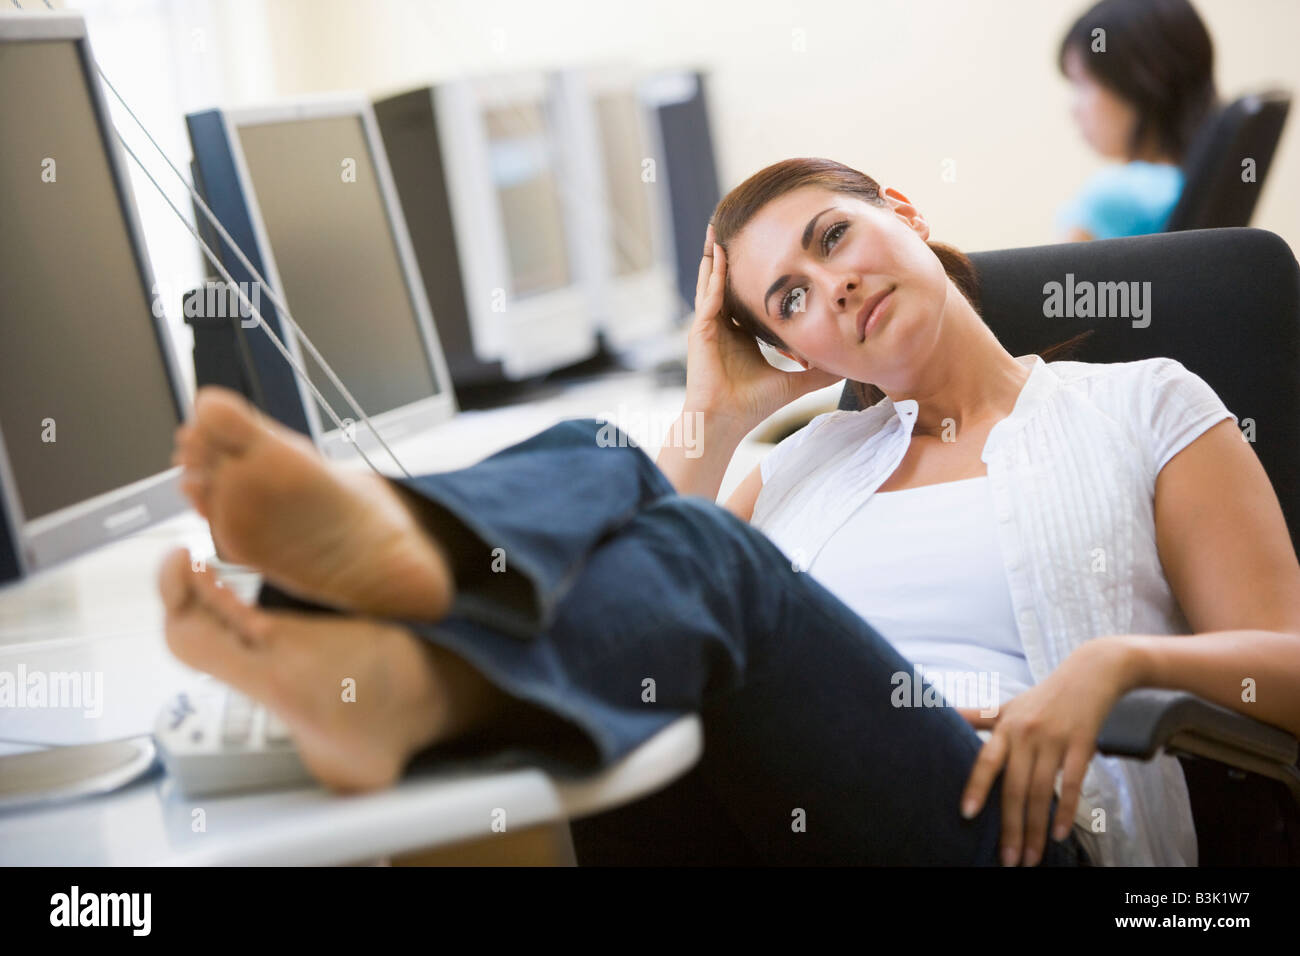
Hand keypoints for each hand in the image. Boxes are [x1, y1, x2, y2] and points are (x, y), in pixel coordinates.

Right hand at [684, 222, 841, 428]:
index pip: (749, 297)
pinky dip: (715, 273)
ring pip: (713, 282)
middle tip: (741, 225)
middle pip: (728, 283)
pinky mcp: (701, 330)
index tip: (772, 252)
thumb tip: (847, 366)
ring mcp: (709, 326)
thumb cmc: (753, 405)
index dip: (758, 276)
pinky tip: (720, 251)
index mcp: (741, 335)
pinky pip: (710, 295)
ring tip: (719, 226)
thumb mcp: (795, 381)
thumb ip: (818, 371)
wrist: (726, 422)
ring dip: (717, 255)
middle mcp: (723, 327)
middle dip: (733, 256)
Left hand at [955, 636, 1138, 865]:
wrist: (1090, 673)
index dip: (975, 786)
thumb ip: (978, 717)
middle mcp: (1026, 734)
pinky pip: (1074, 784)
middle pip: (1015, 787)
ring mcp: (1055, 740)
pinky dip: (1067, 811)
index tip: (966, 815)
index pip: (986, 760)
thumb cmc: (1043, 697)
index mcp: (1005, 726)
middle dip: (1010, 826)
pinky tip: (1061, 834)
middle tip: (1007, 859)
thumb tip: (943, 714)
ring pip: (1043, 792)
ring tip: (1031, 857)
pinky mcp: (1082, 745)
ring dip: (1036, 829)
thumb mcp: (1008, 705)